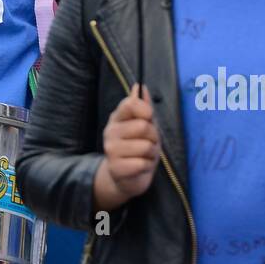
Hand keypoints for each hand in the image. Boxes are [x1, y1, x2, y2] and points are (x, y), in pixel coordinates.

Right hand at [95, 85, 159, 206]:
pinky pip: (142, 163)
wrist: (125, 178)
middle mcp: (110, 131)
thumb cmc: (137, 148)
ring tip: (144, 156)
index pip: (130, 104)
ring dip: (151, 154)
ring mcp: (111, 150)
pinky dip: (146, 167)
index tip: (149, 118)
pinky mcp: (116, 168)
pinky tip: (139, 167)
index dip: (145, 110)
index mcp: (117, 118)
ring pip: (145, 146)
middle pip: (144, 126)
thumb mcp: (143, 126)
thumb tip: (139, 85)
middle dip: (154, 137)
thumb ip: (143, 106)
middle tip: (149, 143)